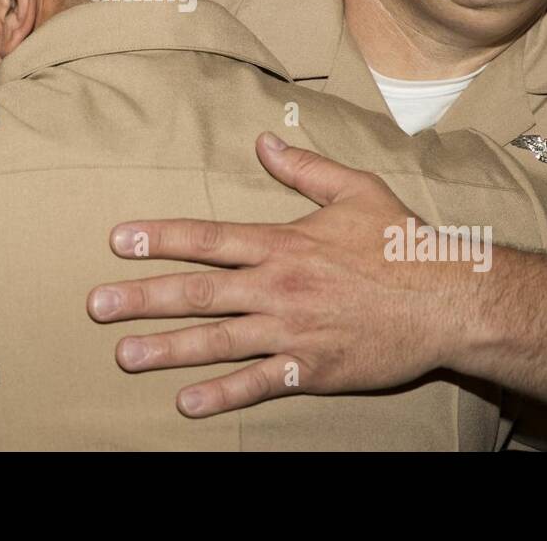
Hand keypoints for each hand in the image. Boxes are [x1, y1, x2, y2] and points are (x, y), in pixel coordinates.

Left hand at [86, 133, 474, 416]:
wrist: (450, 300)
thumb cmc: (403, 242)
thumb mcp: (355, 189)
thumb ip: (304, 169)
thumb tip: (263, 143)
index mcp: (283, 242)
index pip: (207, 237)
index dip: (159, 238)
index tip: (118, 240)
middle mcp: (278, 286)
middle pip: (197, 292)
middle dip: (142, 297)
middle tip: (97, 306)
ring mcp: (292, 330)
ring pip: (217, 340)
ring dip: (167, 349)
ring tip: (124, 355)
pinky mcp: (311, 368)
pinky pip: (258, 383)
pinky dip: (221, 395)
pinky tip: (186, 403)